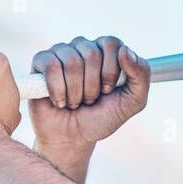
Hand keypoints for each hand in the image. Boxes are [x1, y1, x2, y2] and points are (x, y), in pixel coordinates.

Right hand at [27, 36, 149, 155]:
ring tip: (74, 102)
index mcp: (106, 51)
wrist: (72, 139)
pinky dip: (57, 91)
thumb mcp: (132, 102)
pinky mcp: (41, 62)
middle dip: (92, 87)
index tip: (107, 91)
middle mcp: (83, 47)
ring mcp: (61, 53)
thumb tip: (125, 50)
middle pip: (91, 54)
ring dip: (75, 92)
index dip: (110, 71)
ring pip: (71, 62)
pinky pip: (51, 66)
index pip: (111, 44)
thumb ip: (141, 75)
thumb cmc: (100, 118)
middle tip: (89, 100)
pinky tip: (59, 101)